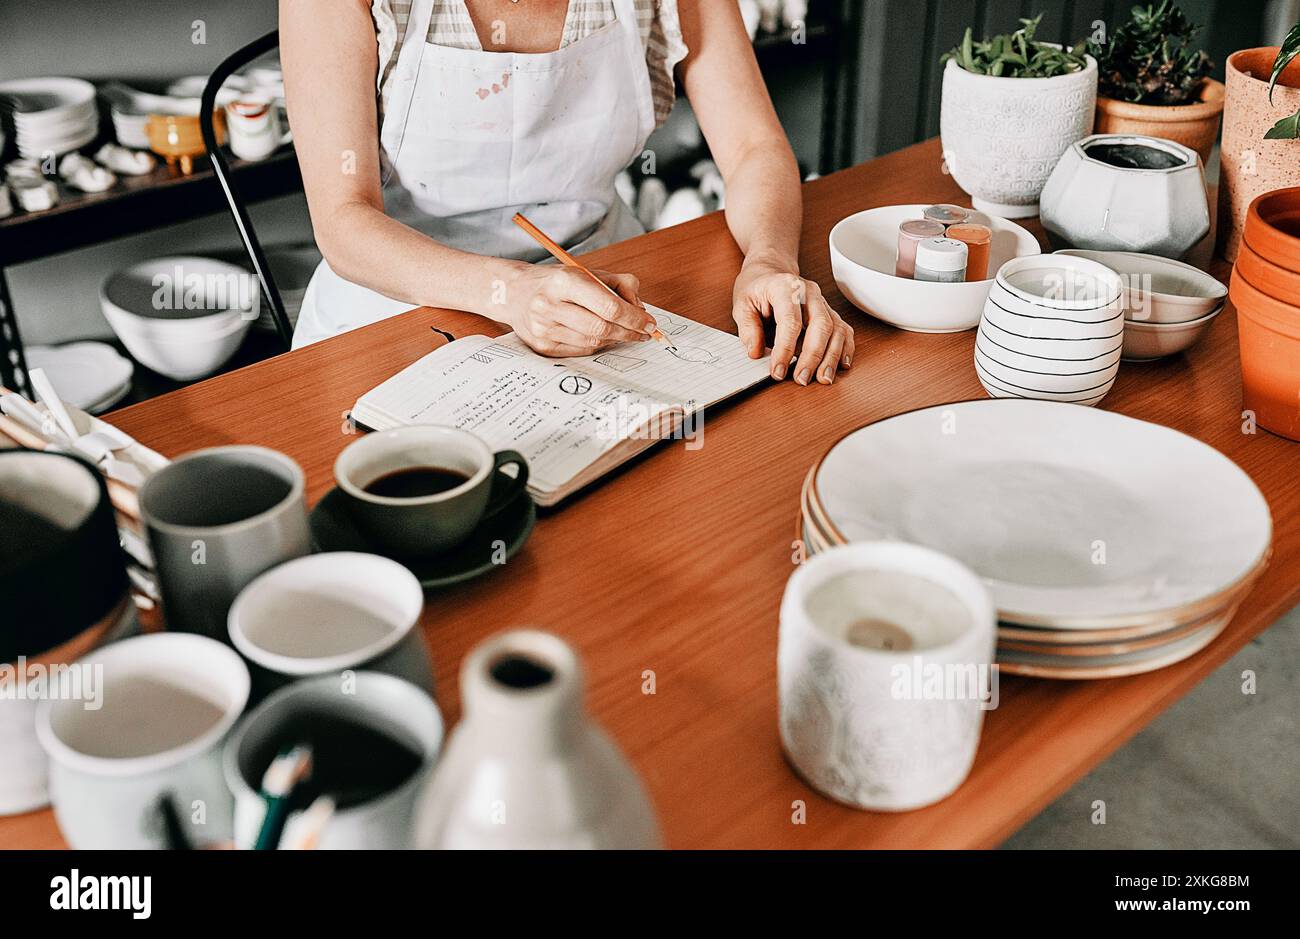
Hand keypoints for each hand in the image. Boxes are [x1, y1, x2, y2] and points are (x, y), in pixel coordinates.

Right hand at [503, 265, 656, 356]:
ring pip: (593, 342)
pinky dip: (598, 345)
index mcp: (563, 281)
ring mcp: (544, 329)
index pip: (608, 306)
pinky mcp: (543, 347)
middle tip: (644, 332)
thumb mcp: (586, 271)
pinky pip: (581, 351)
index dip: (634, 317)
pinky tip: (603, 336)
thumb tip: (640, 309)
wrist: (513, 293)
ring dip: (615, 339)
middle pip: (602, 328)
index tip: (649, 322)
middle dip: (629, 332)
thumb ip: (618, 284)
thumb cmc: (555, 282)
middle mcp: (549, 305)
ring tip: (623, 331)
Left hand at [732, 259, 854, 383]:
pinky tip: (841, 366)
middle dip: (813, 356)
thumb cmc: (757, 288)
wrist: (770, 272)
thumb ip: (748, 329)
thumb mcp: (742, 304)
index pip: (790, 321)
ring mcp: (822, 302)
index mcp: (785, 287)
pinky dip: (845, 349)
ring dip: (831, 357)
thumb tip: (755, 352)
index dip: (785, 349)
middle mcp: (809, 293)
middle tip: (802, 379)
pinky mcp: (829, 313)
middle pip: (820, 325)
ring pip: (836, 329)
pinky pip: (844, 330)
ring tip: (824, 378)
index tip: (778, 371)